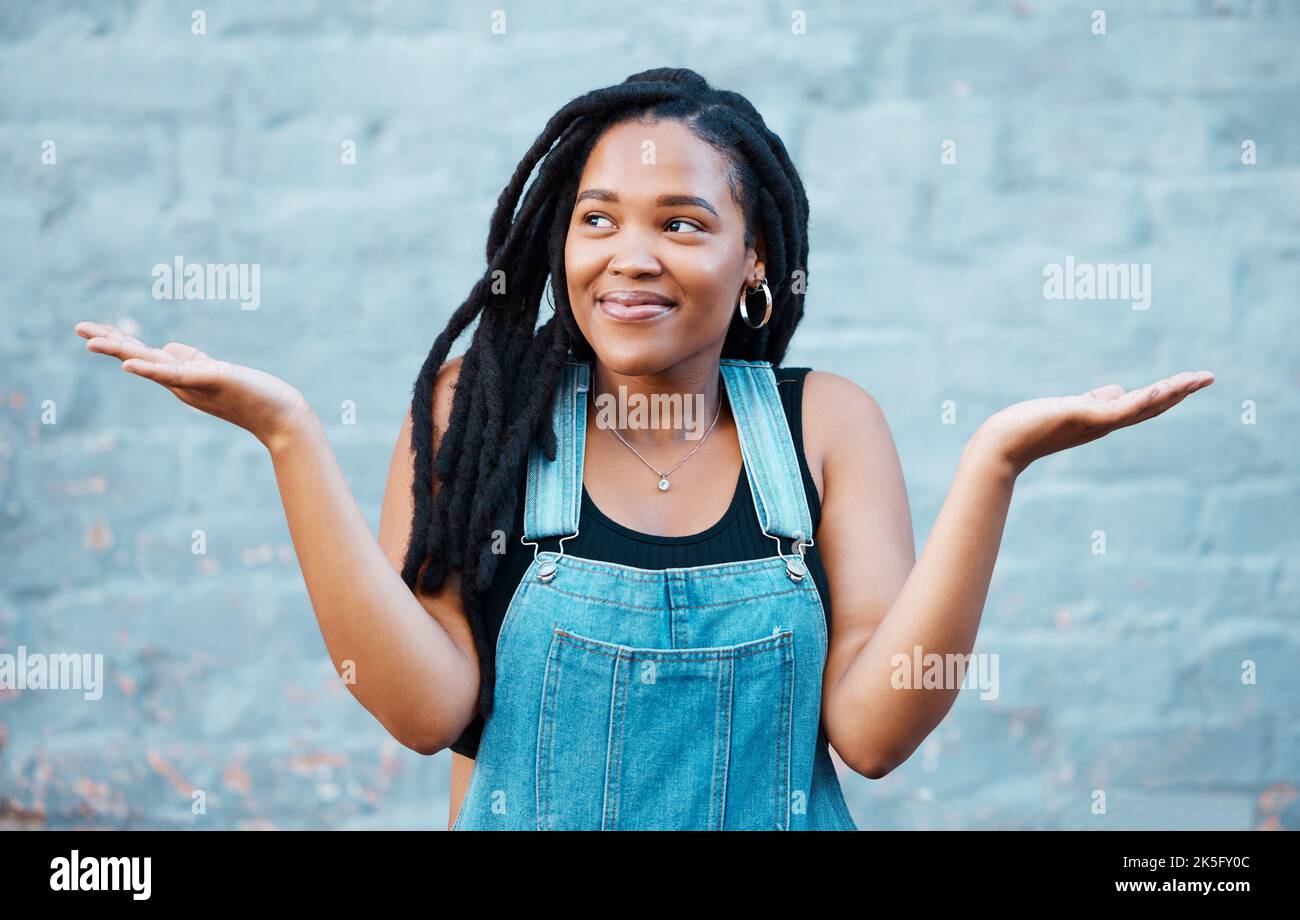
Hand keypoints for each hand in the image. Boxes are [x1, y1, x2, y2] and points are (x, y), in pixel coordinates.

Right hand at [74, 321, 312, 448]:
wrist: (281, 418)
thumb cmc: (253, 395)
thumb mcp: (215, 371)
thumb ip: (191, 359)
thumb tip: (168, 346)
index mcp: (181, 377)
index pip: (144, 355)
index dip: (119, 341)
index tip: (90, 329)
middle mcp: (181, 383)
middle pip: (139, 358)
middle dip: (109, 342)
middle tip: (77, 327)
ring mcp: (192, 384)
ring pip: (150, 364)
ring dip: (120, 352)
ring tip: (91, 341)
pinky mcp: (209, 381)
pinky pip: (175, 376)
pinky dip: (151, 369)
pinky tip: (129, 365)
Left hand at [976, 369, 1215, 476]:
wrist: (1003, 444)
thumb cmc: (1029, 426)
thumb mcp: (1069, 408)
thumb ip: (1095, 400)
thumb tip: (1115, 391)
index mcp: (1103, 419)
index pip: (1142, 405)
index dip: (1168, 394)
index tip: (1192, 380)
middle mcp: (1105, 424)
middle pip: (1151, 406)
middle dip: (1181, 392)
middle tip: (1209, 377)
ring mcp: (1097, 422)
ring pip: (1143, 406)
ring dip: (1173, 392)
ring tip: (1198, 378)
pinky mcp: (1084, 417)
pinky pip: (1121, 408)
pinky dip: (1144, 398)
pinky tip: (1163, 386)